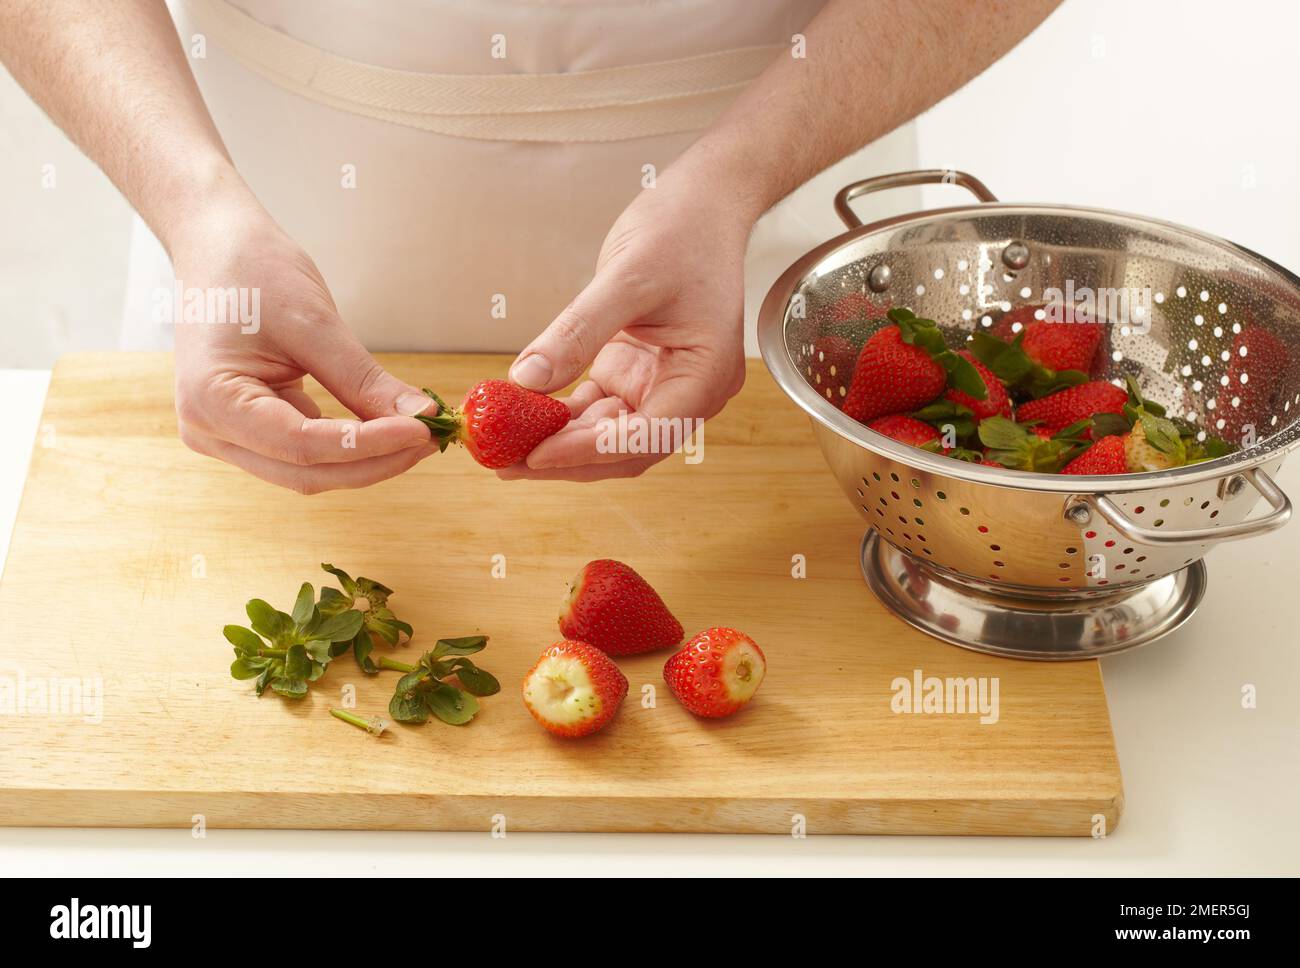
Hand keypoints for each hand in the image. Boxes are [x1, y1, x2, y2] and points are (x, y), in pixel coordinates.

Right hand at [170, 200, 435, 492]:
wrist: (214, 245)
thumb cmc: (251, 269)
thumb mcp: (313, 323)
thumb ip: (363, 380)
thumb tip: (420, 416)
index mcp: (211, 401)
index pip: (302, 446)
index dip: (369, 445)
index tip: (422, 431)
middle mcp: (209, 429)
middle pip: (305, 471)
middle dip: (374, 460)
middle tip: (431, 438)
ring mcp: (224, 434)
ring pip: (306, 469)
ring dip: (365, 458)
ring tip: (417, 433)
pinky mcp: (246, 428)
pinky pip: (303, 451)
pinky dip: (348, 443)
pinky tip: (387, 428)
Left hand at [501, 167, 753, 480]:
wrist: (702, 203)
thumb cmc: (682, 231)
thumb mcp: (627, 277)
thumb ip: (578, 331)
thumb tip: (527, 380)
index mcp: (705, 375)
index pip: (647, 434)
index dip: (591, 452)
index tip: (536, 455)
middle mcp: (688, 390)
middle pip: (627, 448)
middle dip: (568, 458)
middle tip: (506, 463)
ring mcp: (661, 384)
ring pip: (607, 434)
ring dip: (558, 440)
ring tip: (502, 446)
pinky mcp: (635, 373)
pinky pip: (596, 408)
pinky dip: (561, 416)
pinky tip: (520, 416)